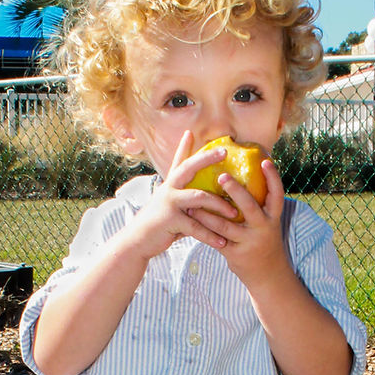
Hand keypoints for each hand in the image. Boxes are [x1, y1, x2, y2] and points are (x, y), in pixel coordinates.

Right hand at [119, 132, 237, 260]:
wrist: (138, 241)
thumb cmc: (159, 224)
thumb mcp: (169, 206)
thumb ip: (184, 199)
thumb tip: (204, 197)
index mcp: (170, 185)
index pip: (178, 161)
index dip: (184, 146)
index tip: (191, 132)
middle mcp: (169, 189)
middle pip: (189, 168)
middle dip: (207, 158)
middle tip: (224, 152)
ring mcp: (169, 203)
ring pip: (200, 197)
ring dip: (220, 205)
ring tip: (235, 213)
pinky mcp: (171, 220)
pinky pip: (196, 227)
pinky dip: (210, 236)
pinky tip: (222, 242)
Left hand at [191, 156, 289, 291]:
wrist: (268, 275)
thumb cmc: (263, 240)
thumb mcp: (268, 222)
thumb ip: (260, 204)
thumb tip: (248, 173)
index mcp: (273, 217)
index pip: (277, 194)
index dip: (273, 177)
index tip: (265, 161)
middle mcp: (263, 228)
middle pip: (250, 207)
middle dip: (236, 191)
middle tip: (222, 176)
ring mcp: (249, 242)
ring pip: (225, 226)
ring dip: (207, 214)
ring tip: (192, 201)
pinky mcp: (235, 253)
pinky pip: (216, 239)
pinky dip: (203, 230)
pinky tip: (191, 221)